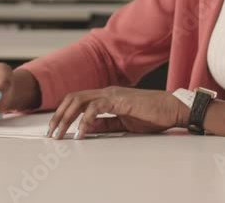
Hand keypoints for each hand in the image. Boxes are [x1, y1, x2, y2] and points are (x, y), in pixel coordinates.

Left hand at [47, 87, 186, 139]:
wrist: (173, 108)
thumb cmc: (153, 115)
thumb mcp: (123, 122)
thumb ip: (105, 124)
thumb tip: (86, 128)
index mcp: (106, 96)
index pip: (77, 100)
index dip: (63, 113)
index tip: (55, 128)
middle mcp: (106, 92)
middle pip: (73, 98)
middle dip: (59, 115)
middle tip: (51, 133)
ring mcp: (112, 94)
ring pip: (80, 100)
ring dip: (67, 118)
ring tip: (61, 133)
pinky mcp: (120, 100)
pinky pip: (97, 107)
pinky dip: (86, 119)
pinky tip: (82, 131)